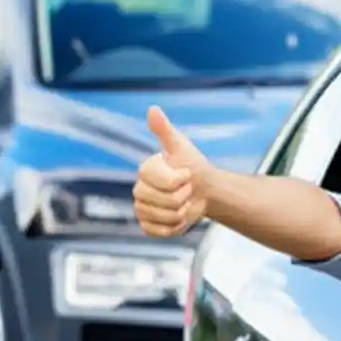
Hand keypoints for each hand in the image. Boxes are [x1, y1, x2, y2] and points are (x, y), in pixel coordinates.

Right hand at [134, 105, 209, 236]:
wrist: (202, 189)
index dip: (183, 180)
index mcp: (145, 171)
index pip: (167, 183)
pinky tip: (179, 217)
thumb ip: (164, 130)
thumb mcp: (180, 145)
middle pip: (169, 202)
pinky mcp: (147, 226)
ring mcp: (141, 209)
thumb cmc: (192, 165)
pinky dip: (175, 227)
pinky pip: (160, 232)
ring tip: (184, 202)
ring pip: (167, 218)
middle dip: (186, 197)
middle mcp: (139, 190)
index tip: (187, 173)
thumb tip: (152, 108)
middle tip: (187, 189)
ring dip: (183, 212)